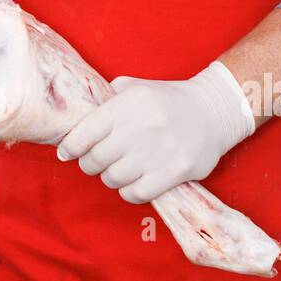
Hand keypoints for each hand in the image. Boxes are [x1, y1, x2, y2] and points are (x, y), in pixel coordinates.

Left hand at [56, 60, 255, 202]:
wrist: (215, 111)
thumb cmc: (170, 100)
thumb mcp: (139, 87)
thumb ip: (111, 96)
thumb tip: (81, 114)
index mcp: (130, 104)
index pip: (87, 130)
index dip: (71, 146)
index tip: (65, 152)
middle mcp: (142, 127)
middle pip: (97, 158)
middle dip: (90, 164)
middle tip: (94, 163)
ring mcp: (159, 151)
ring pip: (114, 178)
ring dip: (110, 178)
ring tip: (116, 171)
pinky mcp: (176, 171)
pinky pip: (137, 193)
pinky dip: (129, 192)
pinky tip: (133, 183)